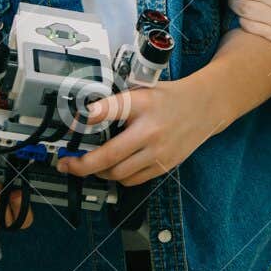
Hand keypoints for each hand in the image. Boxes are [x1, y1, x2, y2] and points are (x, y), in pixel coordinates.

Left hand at [61, 79, 224, 185]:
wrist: (205, 107)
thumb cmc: (169, 98)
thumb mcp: (142, 90)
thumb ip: (116, 104)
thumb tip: (84, 116)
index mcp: (142, 104)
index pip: (112, 108)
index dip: (89, 116)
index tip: (72, 123)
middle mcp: (150, 130)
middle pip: (109, 155)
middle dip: (81, 164)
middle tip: (66, 164)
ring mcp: (159, 151)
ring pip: (118, 173)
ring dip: (99, 172)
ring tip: (89, 165)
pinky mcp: (164, 165)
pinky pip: (133, 179)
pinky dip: (118, 176)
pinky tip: (112, 168)